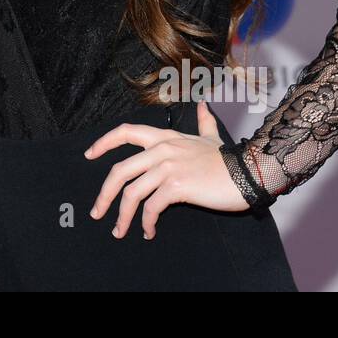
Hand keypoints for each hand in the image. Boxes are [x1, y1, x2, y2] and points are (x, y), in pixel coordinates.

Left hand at [83, 101, 248, 239]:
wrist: (249, 172)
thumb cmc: (228, 159)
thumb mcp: (211, 137)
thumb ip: (203, 122)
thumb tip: (203, 106)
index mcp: (164, 137)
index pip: (125, 132)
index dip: (103, 143)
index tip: (89, 155)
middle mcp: (161, 149)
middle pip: (120, 170)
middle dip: (104, 194)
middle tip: (97, 212)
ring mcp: (168, 167)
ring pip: (132, 192)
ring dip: (122, 216)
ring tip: (119, 230)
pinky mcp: (177, 186)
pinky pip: (151, 207)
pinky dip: (146, 222)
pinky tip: (148, 231)